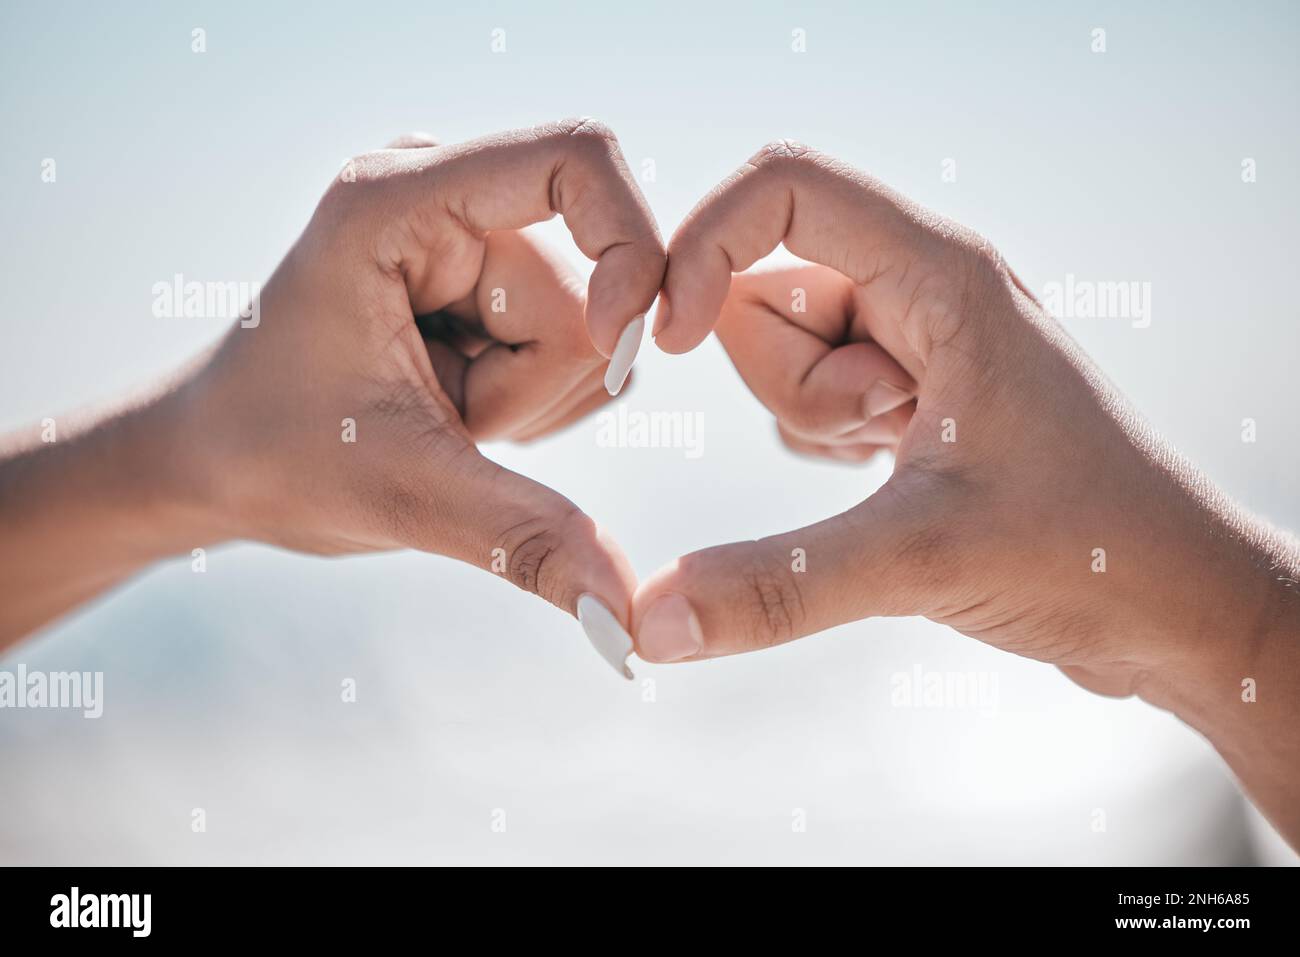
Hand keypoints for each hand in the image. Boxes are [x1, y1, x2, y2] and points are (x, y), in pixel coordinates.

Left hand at [0, 121, 664, 655]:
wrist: (216, 464)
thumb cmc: (273, 457)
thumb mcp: (402, 494)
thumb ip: (525, 540)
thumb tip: (628, 620)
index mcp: (397, 201)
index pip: (576, 160)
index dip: (628, 246)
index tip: (617, 344)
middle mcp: (440, 192)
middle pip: (590, 287)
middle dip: (532, 386)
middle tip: (438, 415)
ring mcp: (466, 235)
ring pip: (590, 330)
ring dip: (529, 402)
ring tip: (436, 410)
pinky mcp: (484, 278)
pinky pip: (577, 348)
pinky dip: (531, 404)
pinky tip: (455, 410)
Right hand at [634, 142, 1299, 839]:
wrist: (1178, 603)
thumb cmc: (1093, 550)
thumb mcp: (923, 558)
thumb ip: (777, 586)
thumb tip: (651, 622)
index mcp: (940, 275)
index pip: (786, 189)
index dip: (705, 244)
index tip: (670, 341)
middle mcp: (924, 291)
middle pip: (765, 288)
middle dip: (790, 381)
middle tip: (886, 433)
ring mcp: (913, 348)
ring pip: (780, 355)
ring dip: (812, 421)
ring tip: (909, 460)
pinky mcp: (907, 401)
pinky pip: (806, 403)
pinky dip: (825, 447)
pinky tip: (901, 481)